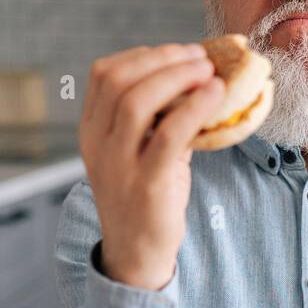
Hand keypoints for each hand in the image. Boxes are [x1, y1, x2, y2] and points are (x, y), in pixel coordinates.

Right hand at [79, 42, 226, 289]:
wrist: (137, 254)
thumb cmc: (146, 198)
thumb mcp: (142, 151)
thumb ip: (158, 119)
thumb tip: (198, 80)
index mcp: (92, 131)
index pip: (104, 74)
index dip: (143, 55)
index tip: (177, 53)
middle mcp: (98, 144)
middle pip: (120, 81)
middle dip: (164, 59)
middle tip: (200, 56)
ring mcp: (118, 165)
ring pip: (138, 102)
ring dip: (177, 77)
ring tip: (208, 72)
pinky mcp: (146, 184)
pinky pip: (168, 135)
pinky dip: (194, 108)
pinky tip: (215, 96)